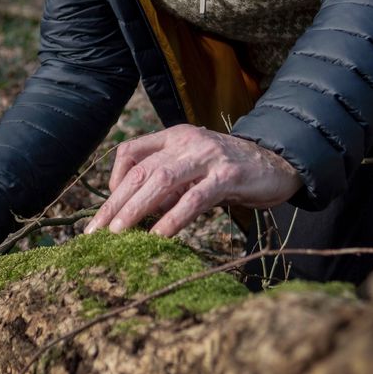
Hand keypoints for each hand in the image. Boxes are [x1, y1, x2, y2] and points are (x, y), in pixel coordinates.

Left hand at [85, 124, 301, 237]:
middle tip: (94, 233)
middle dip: (114, 204)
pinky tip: (158, 237)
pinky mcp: (228, 176)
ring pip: (161, 181)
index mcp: (176, 136)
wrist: (278, 163)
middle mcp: (188, 142)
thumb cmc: (231, 170)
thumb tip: (139, 211)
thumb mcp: (195, 168)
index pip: (131, 150)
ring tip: (117, 235)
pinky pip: (193, 199)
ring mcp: (208, 157)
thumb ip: (169, 182)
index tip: (107, 209)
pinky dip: (172, 220)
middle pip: (140, 171)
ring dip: (135, 210)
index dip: (113, 179)